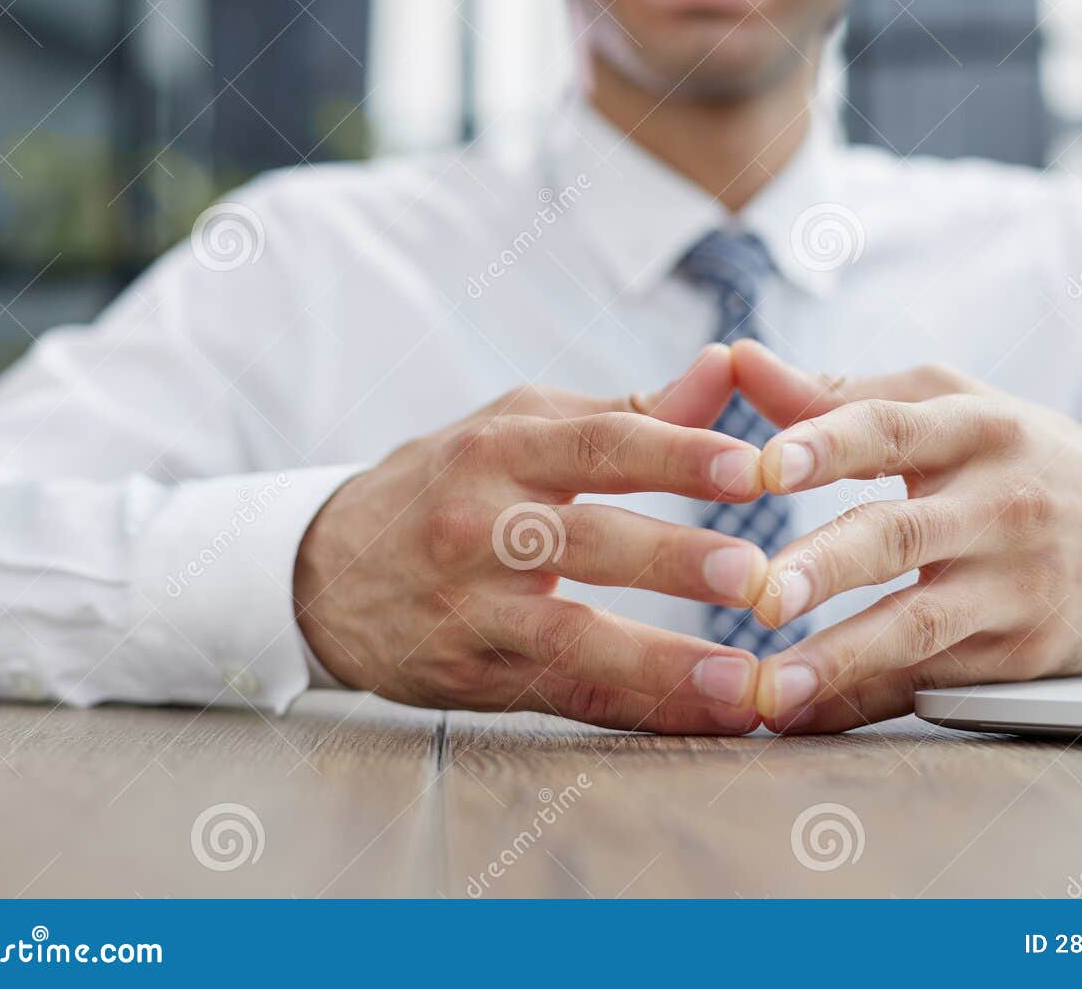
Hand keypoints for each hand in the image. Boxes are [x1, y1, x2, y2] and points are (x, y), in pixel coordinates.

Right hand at [293, 345, 769, 733]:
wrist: (325, 571)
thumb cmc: (449, 483)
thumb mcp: (519, 428)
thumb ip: (630, 411)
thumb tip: (727, 366)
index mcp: (501, 449)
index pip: (599, 446)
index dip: (678, 454)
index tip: (753, 467)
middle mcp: (480, 525)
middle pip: (588, 541)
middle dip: (674, 561)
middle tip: (757, 575)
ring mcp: (472, 608)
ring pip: (572, 636)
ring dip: (663, 662)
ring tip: (744, 678)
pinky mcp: (473, 675)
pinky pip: (568, 696)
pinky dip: (642, 710)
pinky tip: (713, 716)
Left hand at [731, 341, 1081, 732]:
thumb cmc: (1017, 459)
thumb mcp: (949, 409)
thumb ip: (837, 394)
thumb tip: (736, 360)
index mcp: (970, 428)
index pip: (891, 430)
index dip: (826, 445)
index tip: (763, 466)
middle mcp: (998, 504)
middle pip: (901, 535)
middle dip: (826, 567)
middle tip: (758, 594)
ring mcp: (1015, 585)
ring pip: (919, 625)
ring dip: (840, 659)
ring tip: (770, 687)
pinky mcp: (1022, 654)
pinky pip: (929, 683)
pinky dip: (860, 704)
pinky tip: (799, 719)